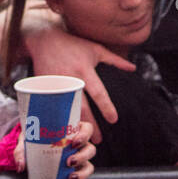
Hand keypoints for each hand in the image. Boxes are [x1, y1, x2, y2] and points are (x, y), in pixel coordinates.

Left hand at [12, 121, 95, 178]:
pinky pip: (85, 172)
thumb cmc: (33, 139)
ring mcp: (78, 156)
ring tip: (70, 174)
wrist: (31, 151)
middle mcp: (78, 142)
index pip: (86, 128)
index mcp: (71, 129)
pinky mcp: (76, 167)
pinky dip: (81, 176)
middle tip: (69, 161)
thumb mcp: (26, 139)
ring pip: (90, 162)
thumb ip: (21, 150)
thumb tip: (21, 165)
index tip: (74, 141)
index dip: (85, 134)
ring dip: (83, 169)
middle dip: (83, 155)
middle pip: (90, 147)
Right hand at [26, 27, 130, 141]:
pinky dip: (57, 119)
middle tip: (98, 139)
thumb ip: (115, 60)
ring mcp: (56, 85)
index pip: (98, 92)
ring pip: (65, 110)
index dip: (106, 107)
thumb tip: (133, 68)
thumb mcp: (95, 49)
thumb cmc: (73, 44)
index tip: (113, 120)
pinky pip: (51, 106)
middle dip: (90, 124)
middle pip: (81, 107)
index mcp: (85, 69)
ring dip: (73, 125)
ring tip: (81, 139)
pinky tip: (61, 130)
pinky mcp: (44, 88)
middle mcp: (71, 78)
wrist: (44, 39)